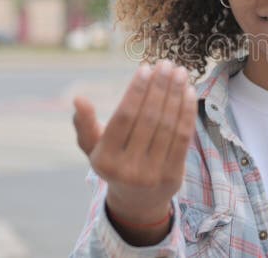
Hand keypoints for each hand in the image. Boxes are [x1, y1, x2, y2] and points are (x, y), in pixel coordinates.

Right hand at [72, 60, 196, 231]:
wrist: (137, 202)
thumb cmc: (113, 164)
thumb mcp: (93, 148)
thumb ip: (85, 124)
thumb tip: (78, 99)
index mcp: (105, 158)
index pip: (124, 117)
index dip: (137, 90)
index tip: (146, 68)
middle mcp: (128, 168)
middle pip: (149, 118)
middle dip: (160, 87)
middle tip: (166, 65)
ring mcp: (152, 174)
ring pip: (168, 126)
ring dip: (176, 95)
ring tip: (179, 73)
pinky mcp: (173, 175)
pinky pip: (183, 138)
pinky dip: (187, 113)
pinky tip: (189, 93)